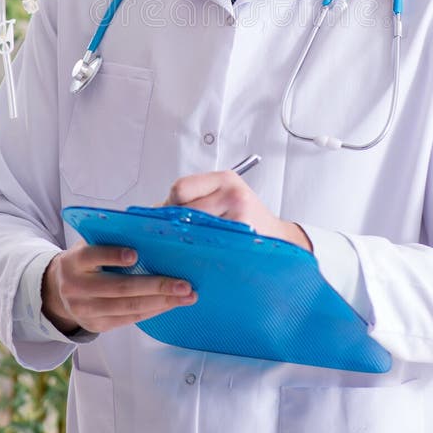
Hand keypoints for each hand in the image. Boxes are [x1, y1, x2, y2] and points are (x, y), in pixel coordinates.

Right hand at [41, 242, 197, 334]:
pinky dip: (153, 310)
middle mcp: (77, 287)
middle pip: (119, 287)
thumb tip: (157, 216)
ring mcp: (86, 309)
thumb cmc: (87, 260)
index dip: (113, 255)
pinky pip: (129, 319)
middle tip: (183, 284)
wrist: (59, 291)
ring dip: (161, 302)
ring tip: (186, 296)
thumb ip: (117, 234)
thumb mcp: (92, 242)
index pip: (93, 255)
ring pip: (128, 307)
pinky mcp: (97, 325)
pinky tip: (171, 304)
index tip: (135, 254)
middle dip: (155, 285)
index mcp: (75, 260)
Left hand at [162, 170, 312, 251]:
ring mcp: (237, 217)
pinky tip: (200, 253)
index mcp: (225, 179)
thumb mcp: (225, 196)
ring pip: (191, 230)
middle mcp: (232, 194)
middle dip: (174, 224)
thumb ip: (194, 198)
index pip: (181, 188)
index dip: (171, 204)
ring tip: (190, 244)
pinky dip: (198, 251)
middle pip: (183, 210)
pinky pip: (205, 247)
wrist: (278, 240)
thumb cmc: (248, 219)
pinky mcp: (239, 239)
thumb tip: (154, 211)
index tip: (171, 215)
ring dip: (184, 239)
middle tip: (175, 235)